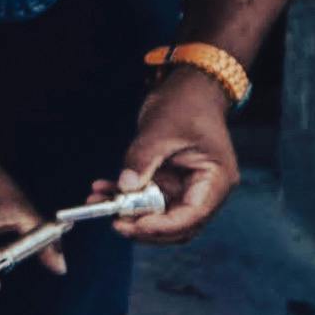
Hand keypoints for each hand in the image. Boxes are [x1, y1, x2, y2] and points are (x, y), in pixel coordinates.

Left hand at [110, 68, 239, 242]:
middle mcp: (205, 189)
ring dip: (129, 212)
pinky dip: (125, 197)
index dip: (163, 226)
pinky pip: (147, 199)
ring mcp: (187, 187)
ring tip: (98, 202)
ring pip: (159, 214)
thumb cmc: (185, 104)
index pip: (192, 215)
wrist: (188, 89)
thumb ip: (143, 159)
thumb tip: (126, 188)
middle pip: (177, 224)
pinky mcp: (170, 182)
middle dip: (144, 226)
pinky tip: (102, 190)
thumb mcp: (160, 129)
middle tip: (115, 222)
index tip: (133, 224)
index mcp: (216, 179)